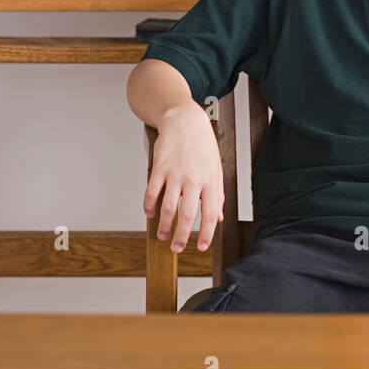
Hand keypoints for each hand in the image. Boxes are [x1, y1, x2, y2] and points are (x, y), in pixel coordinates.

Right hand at [143, 104, 223, 253]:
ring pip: (168, 208)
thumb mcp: (216, 168)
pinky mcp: (160, 167)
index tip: (200, 247)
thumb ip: (217, 194)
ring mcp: (176, 173)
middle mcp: (194, 179)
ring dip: (164, 226)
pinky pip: (152, 192)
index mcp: (211, 180)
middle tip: (176, 248)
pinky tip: (150, 214)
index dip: (206, 234)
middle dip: (181, 237)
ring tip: (162, 235)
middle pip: (188, 216)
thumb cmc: (202, 145)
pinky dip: (149, 207)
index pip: (210, 214)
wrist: (185, 120)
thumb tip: (219, 217)